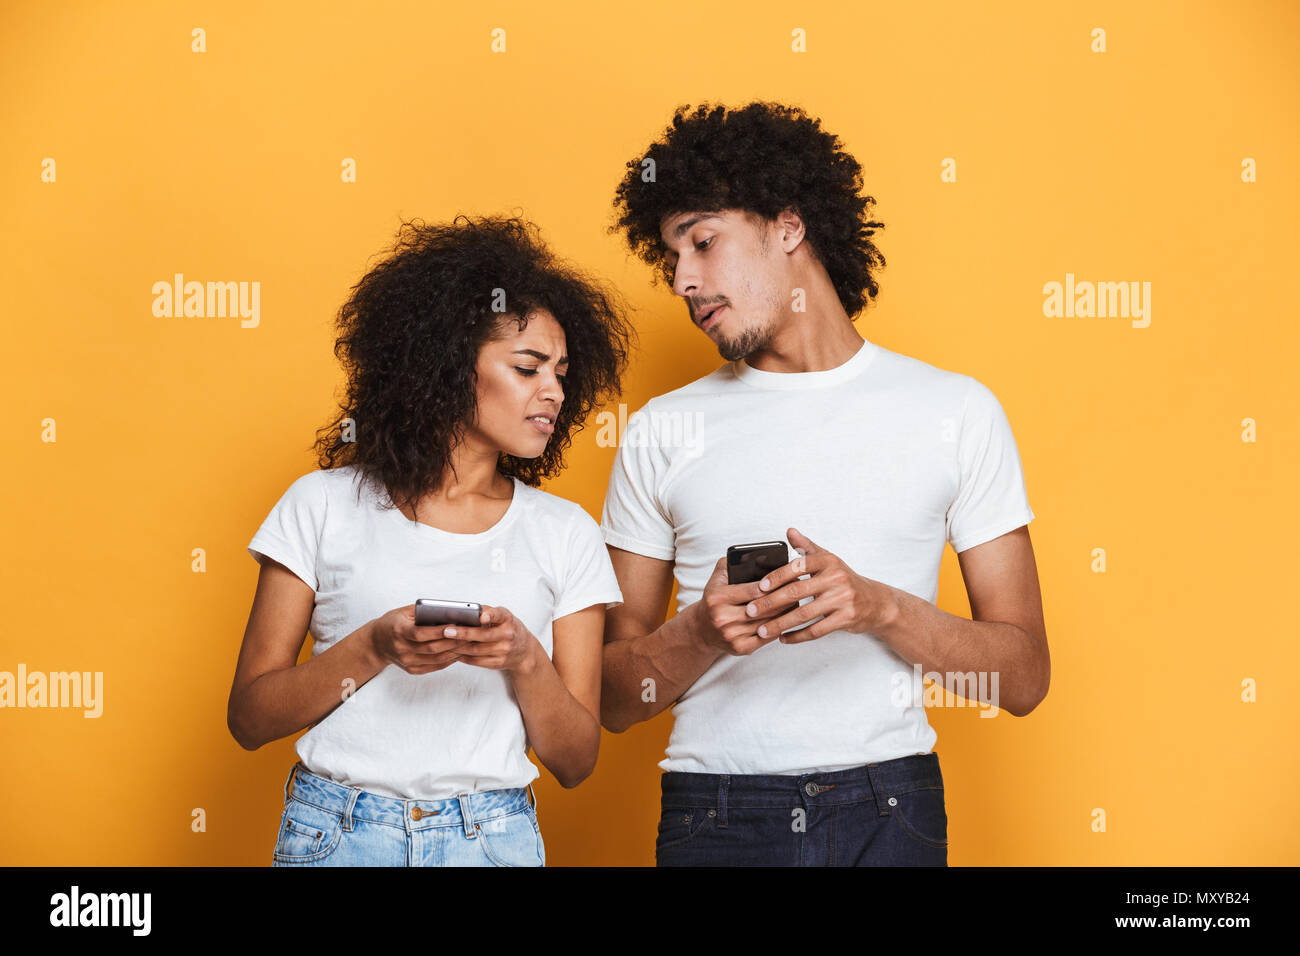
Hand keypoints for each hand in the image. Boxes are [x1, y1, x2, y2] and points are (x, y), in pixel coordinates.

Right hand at [369, 605, 464, 674]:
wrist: (375, 643)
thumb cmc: (393, 623)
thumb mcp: (403, 612)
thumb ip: (423, 611)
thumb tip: (449, 612)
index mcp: (398, 631)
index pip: (421, 633)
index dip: (439, 632)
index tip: (456, 626)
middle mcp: (401, 648)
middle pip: (431, 648)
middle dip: (453, 642)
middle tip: (469, 635)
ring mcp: (406, 661)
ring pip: (435, 659)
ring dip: (454, 652)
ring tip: (467, 644)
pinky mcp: (411, 669)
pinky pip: (433, 666)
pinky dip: (447, 660)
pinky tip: (457, 652)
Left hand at [448, 604, 542, 675]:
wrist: (524, 651)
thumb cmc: (508, 628)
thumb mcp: (502, 616)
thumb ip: (485, 612)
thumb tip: (462, 611)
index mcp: (508, 619)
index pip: (499, 615)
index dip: (490, 616)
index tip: (482, 617)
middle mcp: (508, 635)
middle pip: (483, 636)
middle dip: (463, 633)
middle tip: (447, 631)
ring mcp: (504, 651)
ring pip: (476, 650)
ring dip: (458, 647)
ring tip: (444, 642)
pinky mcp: (498, 663)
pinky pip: (476, 661)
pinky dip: (463, 657)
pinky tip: (453, 652)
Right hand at [693, 556, 801, 656]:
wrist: (702, 630)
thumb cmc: (714, 600)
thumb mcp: (717, 578)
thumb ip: (731, 562)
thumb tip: (755, 555)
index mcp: (717, 597)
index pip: (754, 590)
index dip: (774, 585)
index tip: (789, 578)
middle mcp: (723, 617)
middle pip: (763, 608)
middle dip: (784, 598)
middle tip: (800, 589)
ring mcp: (731, 635)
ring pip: (767, 623)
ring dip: (785, 614)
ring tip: (797, 603)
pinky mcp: (740, 648)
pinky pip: (766, 638)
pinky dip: (778, 628)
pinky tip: (787, 620)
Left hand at [743, 528, 896, 644]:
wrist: (875, 602)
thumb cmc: (845, 580)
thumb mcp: (828, 560)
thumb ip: (807, 547)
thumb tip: (789, 531)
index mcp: (828, 561)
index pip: (797, 566)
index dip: (776, 576)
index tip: (758, 587)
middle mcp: (836, 578)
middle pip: (796, 592)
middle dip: (770, 603)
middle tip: (751, 611)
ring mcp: (842, 599)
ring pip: (804, 614)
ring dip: (780, 624)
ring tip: (762, 630)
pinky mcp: (846, 618)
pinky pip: (816, 630)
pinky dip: (797, 636)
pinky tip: (783, 639)